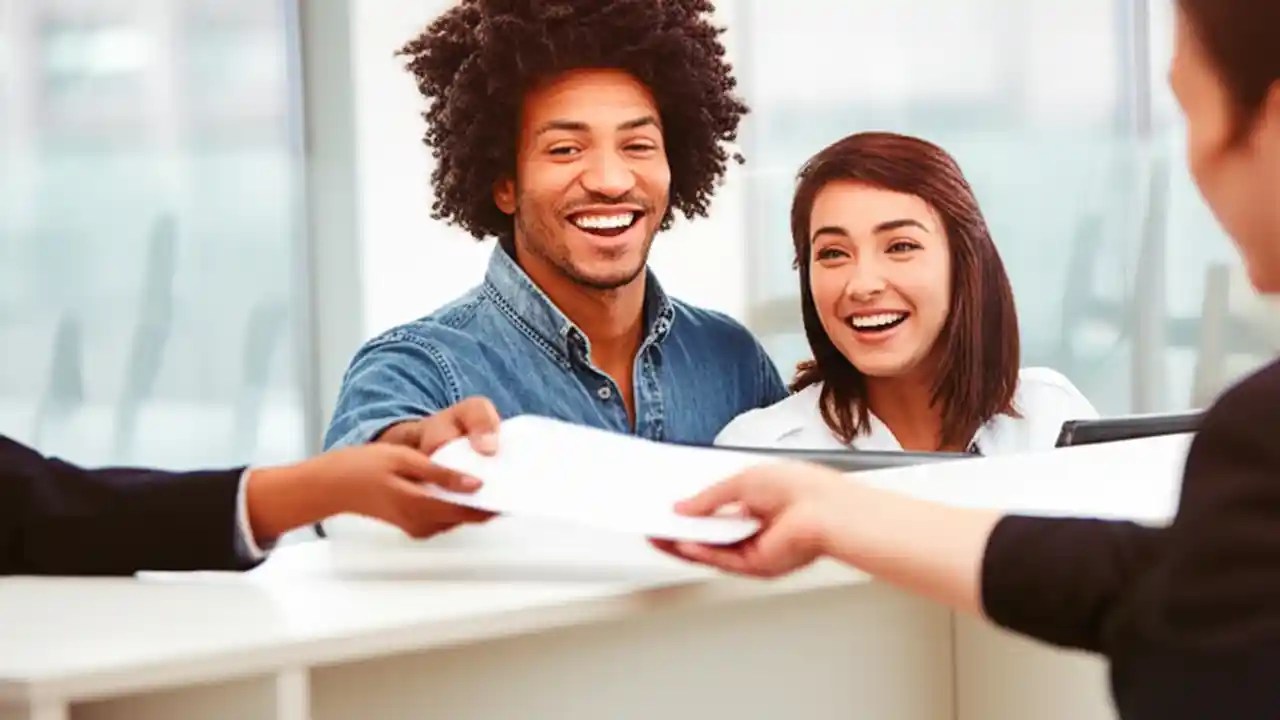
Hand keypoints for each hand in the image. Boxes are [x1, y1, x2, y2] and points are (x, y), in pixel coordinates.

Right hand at [249, 397, 503, 541]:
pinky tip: (461, 485)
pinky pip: (443, 516)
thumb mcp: (404, 460)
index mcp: (422, 507)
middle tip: (508, 481)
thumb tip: (475, 484)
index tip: (515, 493)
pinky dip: (456, 503)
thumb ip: (441, 474)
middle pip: (467, 517)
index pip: (470, 512)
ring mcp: (416, 527)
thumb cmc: (361, 467)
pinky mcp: (412, 524)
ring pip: (456, 517)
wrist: (330, 485)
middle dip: (488, 502)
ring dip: (473, 503)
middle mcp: (422, 523)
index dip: (495, 504)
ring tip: (490, 478)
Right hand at [652, 461, 848, 577]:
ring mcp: (754, 549)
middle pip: (707, 533)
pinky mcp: (756, 565)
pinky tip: (680, 544)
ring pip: (709, 550)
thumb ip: (709, 497)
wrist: (826, 510)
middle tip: (653, 521)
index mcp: (755, 503)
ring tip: (656, 533)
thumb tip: (683, 507)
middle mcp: (753, 528)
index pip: (714, 509)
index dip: (689, 507)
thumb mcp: (743, 480)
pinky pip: (720, 560)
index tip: (665, 502)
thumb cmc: (801, 487)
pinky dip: (698, 553)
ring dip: (681, 543)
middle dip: (679, 528)